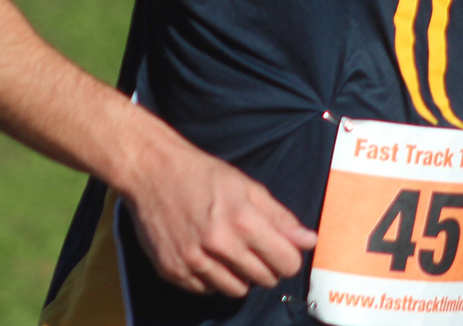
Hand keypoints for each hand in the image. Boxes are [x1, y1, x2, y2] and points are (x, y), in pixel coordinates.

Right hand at [121, 133, 317, 297]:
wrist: (152, 172)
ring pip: (236, 290)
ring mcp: (193, 260)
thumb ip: (280, 218)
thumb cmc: (203, 175)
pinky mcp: (172, 270)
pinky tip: (207, 256)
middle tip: (253, 248)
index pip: (285, 262)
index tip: (282, 251)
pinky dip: (212, 278)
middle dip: (266, 266)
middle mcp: (218, 244)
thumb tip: (309, 241)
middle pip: (263, 279)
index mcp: (242, 220)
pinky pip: (206, 290)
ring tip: (230, 252)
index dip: (288, 258)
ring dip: (239, 276)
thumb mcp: (247, 187)